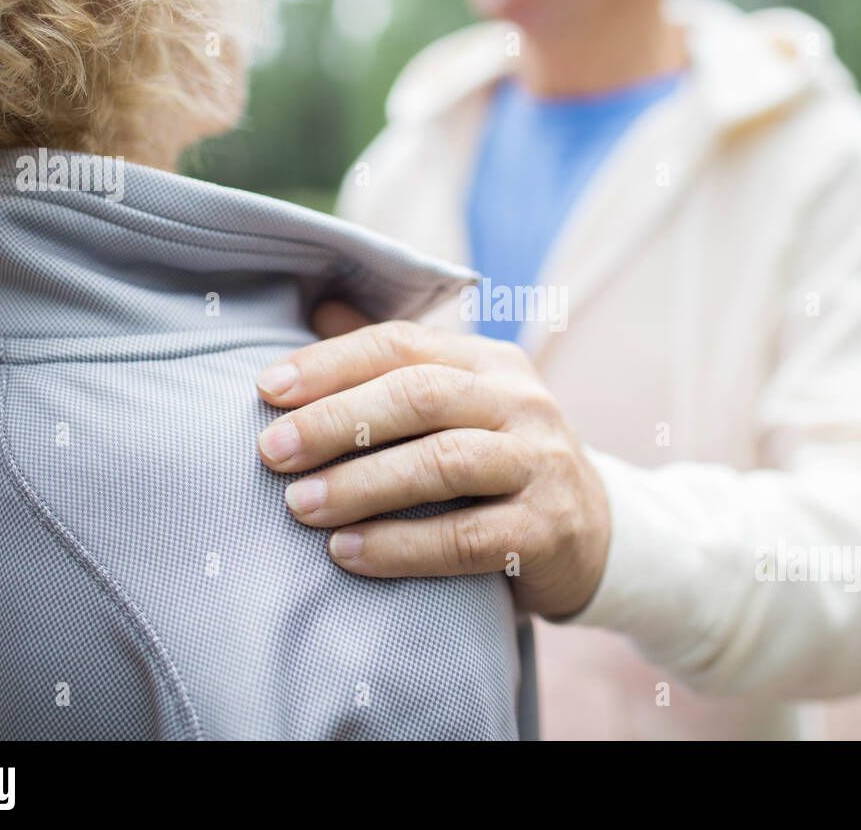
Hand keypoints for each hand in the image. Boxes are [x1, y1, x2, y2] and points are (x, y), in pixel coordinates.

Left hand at [253, 302, 610, 618]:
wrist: (595, 536)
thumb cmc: (500, 464)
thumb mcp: (460, 405)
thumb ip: (396, 364)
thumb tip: (317, 307)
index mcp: (491, 362)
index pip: (403, 345)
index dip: (331, 363)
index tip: (265, 389)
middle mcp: (522, 401)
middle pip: (420, 395)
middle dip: (337, 420)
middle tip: (271, 451)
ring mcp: (540, 464)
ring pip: (443, 461)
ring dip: (361, 483)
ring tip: (299, 504)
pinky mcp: (545, 530)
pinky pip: (465, 538)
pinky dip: (400, 546)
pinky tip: (347, 553)